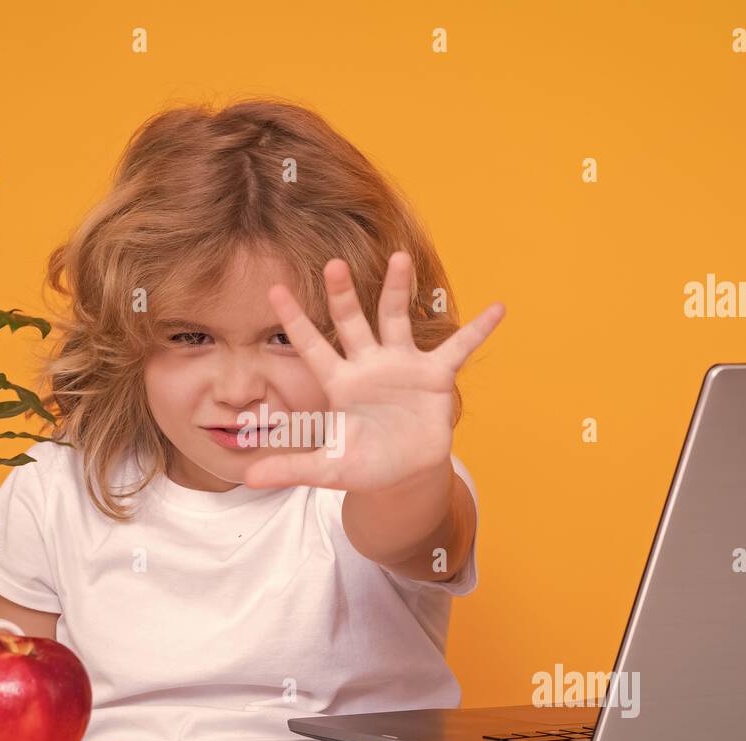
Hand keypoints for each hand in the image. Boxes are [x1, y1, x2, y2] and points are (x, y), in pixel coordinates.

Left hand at [243, 251, 503, 491]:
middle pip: (352, 322)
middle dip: (343, 295)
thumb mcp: (328, 468)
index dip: (294, 320)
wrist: (404, 472)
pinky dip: (477, 330)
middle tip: (333, 264)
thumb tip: (249, 477)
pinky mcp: (434, 376)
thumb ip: (292, 468)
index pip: (311, 346)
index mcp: (340, 382)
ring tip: (399, 258)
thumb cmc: (364, 463)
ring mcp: (402, 365)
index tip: (274, 289)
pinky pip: (458, 348)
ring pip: (397, 319)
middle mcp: (368, 364)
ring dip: (398, 290)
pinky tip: (497, 309)